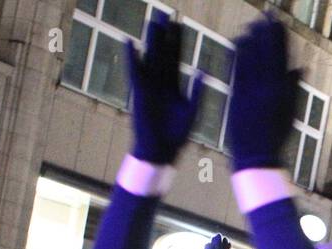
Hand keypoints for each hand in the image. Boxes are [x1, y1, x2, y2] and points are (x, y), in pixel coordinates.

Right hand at [126, 13, 202, 164]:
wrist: (161, 151)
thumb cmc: (176, 135)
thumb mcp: (191, 111)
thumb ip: (197, 92)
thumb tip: (202, 72)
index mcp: (173, 86)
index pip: (176, 58)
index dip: (178, 42)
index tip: (180, 24)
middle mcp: (160, 82)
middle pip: (163, 53)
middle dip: (165, 35)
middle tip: (167, 15)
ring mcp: (149, 86)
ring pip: (151, 58)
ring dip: (151, 40)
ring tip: (152, 21)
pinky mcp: (139, 92)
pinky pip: (134, 71)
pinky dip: (131, 58)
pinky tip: (128, 42)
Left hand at [227, 16, 301, 170]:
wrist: (255, 156)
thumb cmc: (274, 136)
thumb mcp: (290, 113)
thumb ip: (293, 88)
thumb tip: (300, 67)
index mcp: (281, 92)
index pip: (282, 58)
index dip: (280, 38)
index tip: (279, 22)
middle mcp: (266, 89)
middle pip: (267, 55)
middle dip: (266, 33)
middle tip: (266, 14)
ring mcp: (249, 92)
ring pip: (250, 60)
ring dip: (251, 39)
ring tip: (251, 24)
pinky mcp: (235, 96)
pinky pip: (236, 70)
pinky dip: (236, 54)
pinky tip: (236, 41)